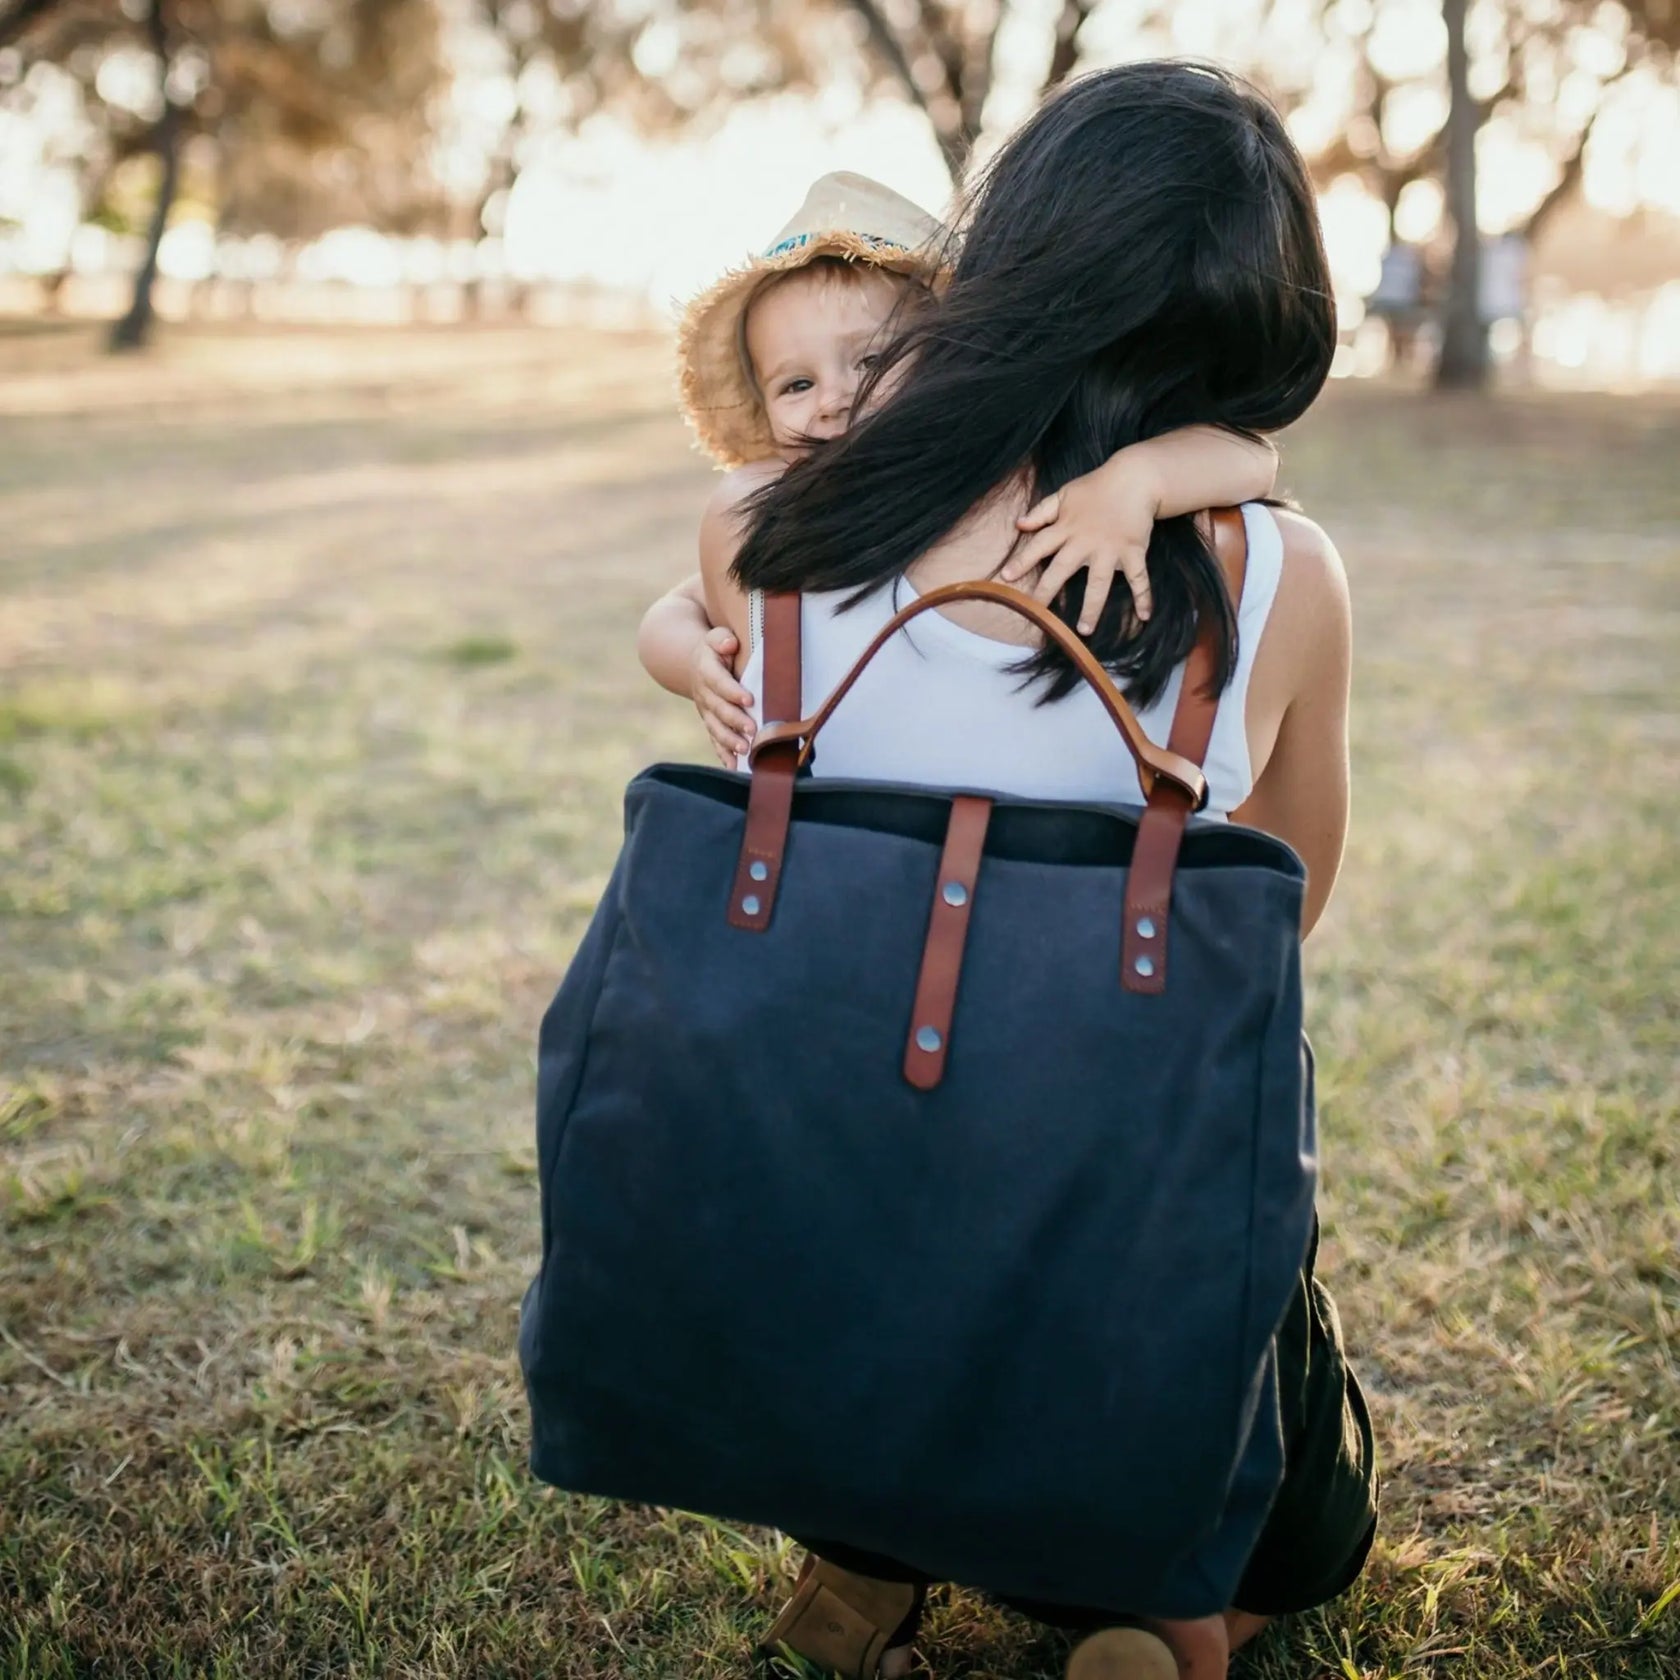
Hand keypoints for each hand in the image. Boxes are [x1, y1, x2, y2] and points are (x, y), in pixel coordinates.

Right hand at [689, 627, 754, 766]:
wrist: (694, 665)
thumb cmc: (715, 649)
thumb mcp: (715, 637)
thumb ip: (721, 639)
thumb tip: (729, 644)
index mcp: (706, 670)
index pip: (719, 682)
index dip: (732, 691)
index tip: (749, 699)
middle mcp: (704, 693)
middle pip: (719, 709)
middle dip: (735, 720)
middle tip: (752, 730)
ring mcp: (706, 711)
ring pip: (716, 727)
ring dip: (729, 740)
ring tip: (745, 750)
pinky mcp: (709, 723)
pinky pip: (715, 740)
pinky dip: (723, 754)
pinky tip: (734, 766)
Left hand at [1001, 465, 1159, 633]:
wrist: (1135, 477)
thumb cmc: (1097, 487)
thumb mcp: (1064, 494)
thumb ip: (1041, 511)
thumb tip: (1018, 524)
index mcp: (1066, 528)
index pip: (1038, 546)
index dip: (1021, 561)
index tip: (1005, 578)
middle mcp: (1085, 542)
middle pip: (1062, 570)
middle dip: (1048, 592)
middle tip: (1038, 616)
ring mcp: (1110, 549)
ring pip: (1099, 582)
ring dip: (1092, 607)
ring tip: (1084, 630)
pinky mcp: (1134, 551)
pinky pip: (1139, 577)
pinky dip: (1143, 596)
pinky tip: (1144, 616)